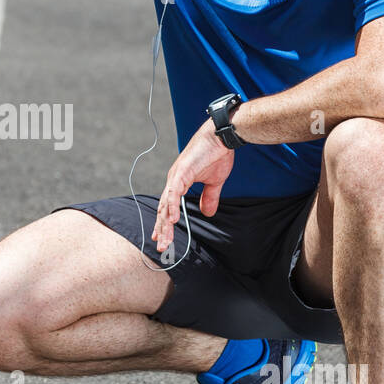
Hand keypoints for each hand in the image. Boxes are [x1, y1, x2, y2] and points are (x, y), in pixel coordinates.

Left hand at [151, 120, 234, 253]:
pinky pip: (174, 193)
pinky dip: (172, 207)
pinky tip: (171, 220)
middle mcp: (173, 181)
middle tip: (162, 247)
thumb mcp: (214, 182)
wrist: (221, 137)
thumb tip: (207, 213)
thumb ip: (209, 197)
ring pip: (166, 204)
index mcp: (179, 183)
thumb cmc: (217, 154)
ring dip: (165, 223)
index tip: (162, 238)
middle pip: (164, 209)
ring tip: (164, 239)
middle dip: (162, 229)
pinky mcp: (182, 172)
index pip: (168, 207)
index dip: (164, 224)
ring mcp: (176, 176)